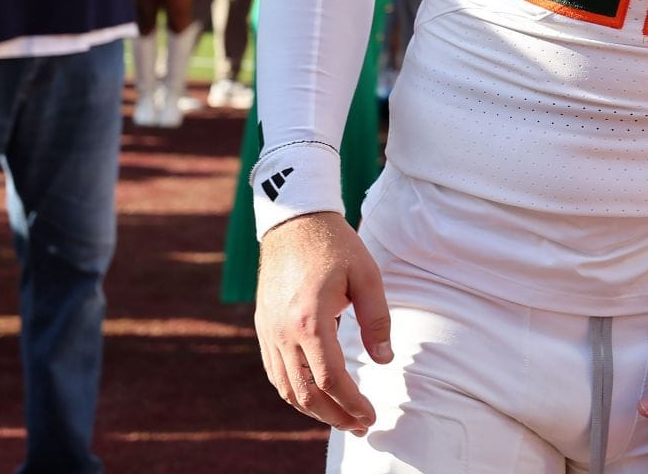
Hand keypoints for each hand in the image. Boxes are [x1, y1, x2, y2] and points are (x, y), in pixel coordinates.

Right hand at [254, 212, 393, 436]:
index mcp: (310, 321)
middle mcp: (283, 333)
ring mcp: (268, 332)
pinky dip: (293, 392)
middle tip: (361, 426)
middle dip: (335, 416)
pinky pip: (274, 373)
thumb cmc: (334, 245)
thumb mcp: (367, 276)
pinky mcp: (263, 327)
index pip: (331, 379)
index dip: (352, 403)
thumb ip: (377, 320)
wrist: (293, 221)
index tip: (371, 415)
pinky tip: (313, 397)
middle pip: (306, 393)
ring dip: (313, 411)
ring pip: (286, 388)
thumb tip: (384, 360)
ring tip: (340, 419)